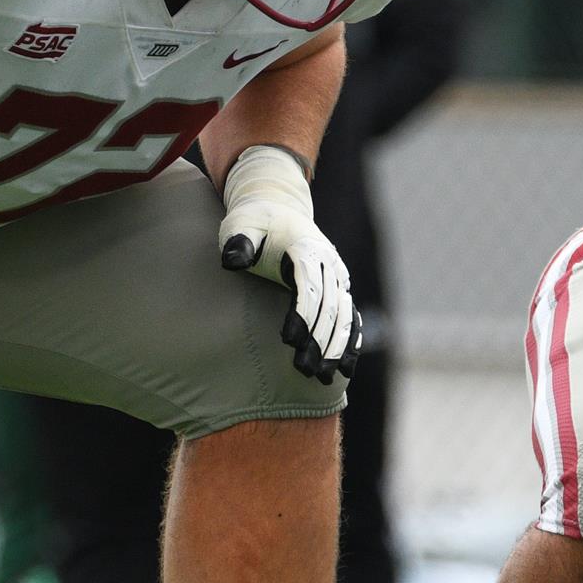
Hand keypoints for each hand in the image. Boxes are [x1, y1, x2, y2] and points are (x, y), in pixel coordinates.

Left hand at [217, 144, 359, 382]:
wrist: (278, 206)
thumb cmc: (254, 220)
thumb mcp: (240, 224)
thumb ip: (239, 241)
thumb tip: (232, 259)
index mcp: (306, 247)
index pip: (309, 286)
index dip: (302, 314)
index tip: (288, 340)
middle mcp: (328, 262)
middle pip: (330, 306)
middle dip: (319, 340)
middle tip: (304, 370)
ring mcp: (336, 274)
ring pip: (344, 314)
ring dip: (337, 346)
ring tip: (324, 376)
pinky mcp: (337, 286)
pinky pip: (350, 315)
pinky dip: (350, 341)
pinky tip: (345, 367)